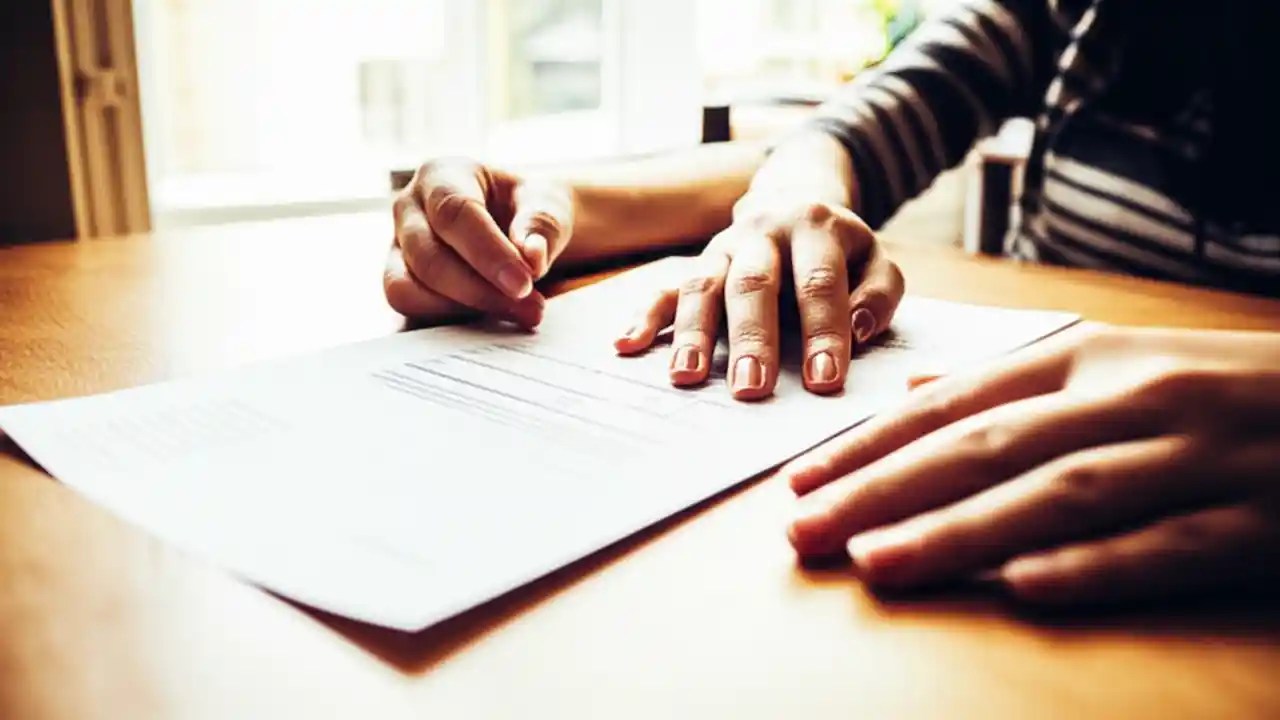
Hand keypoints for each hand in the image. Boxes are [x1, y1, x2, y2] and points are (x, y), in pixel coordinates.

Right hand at [385, 159, 575, 326]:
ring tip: (520, 312)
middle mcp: (409, 207)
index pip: (454, 213)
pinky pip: (409, 306)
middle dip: (481, 290)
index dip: (488, 253)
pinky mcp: (399, 278)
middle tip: (533, 307)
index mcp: (442, 175)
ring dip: (464, 309)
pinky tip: (493, 315)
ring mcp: (398, 245)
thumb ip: (542, 226)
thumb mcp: (548, 203)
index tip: (523, 283)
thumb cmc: (528, 207)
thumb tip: (532, 259)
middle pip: (428, 256)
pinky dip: (450, 318)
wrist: (519, 223)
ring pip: (408, 287)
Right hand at [614, 195, 904, 400]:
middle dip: (751, 337)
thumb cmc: (841, 253)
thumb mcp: (875, 261)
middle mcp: (763, 232)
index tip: (823, 382)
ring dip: (693, 333)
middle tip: (751, 387)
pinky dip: (643, 316)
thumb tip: (855, 331)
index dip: (822, 331)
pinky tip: (625, 345)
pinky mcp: (697, 264)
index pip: (819, 282)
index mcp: (815, 227)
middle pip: (753, 284)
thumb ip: (877, 295)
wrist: (795, 202)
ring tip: (687, 378)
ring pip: (703, 286)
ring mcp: (723, 248)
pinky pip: (664, 288)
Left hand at [782, 326, 1279, 606]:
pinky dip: (1091, 566)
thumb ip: (1013, 380)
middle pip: (985, 448)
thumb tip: (917, 393)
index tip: (801, 481)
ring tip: (875, 564)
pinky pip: (1162, 546)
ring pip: (1056, 495)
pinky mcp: (1251, 521)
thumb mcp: (1115, 360)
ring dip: (957, 531)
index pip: (957, 403)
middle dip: (884, 490)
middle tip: (804, 531)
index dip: (873, 444)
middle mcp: (1128, 400)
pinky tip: (1021, 590)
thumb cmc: (1215, 384)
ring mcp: (1191, 459)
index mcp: (1090, 358)